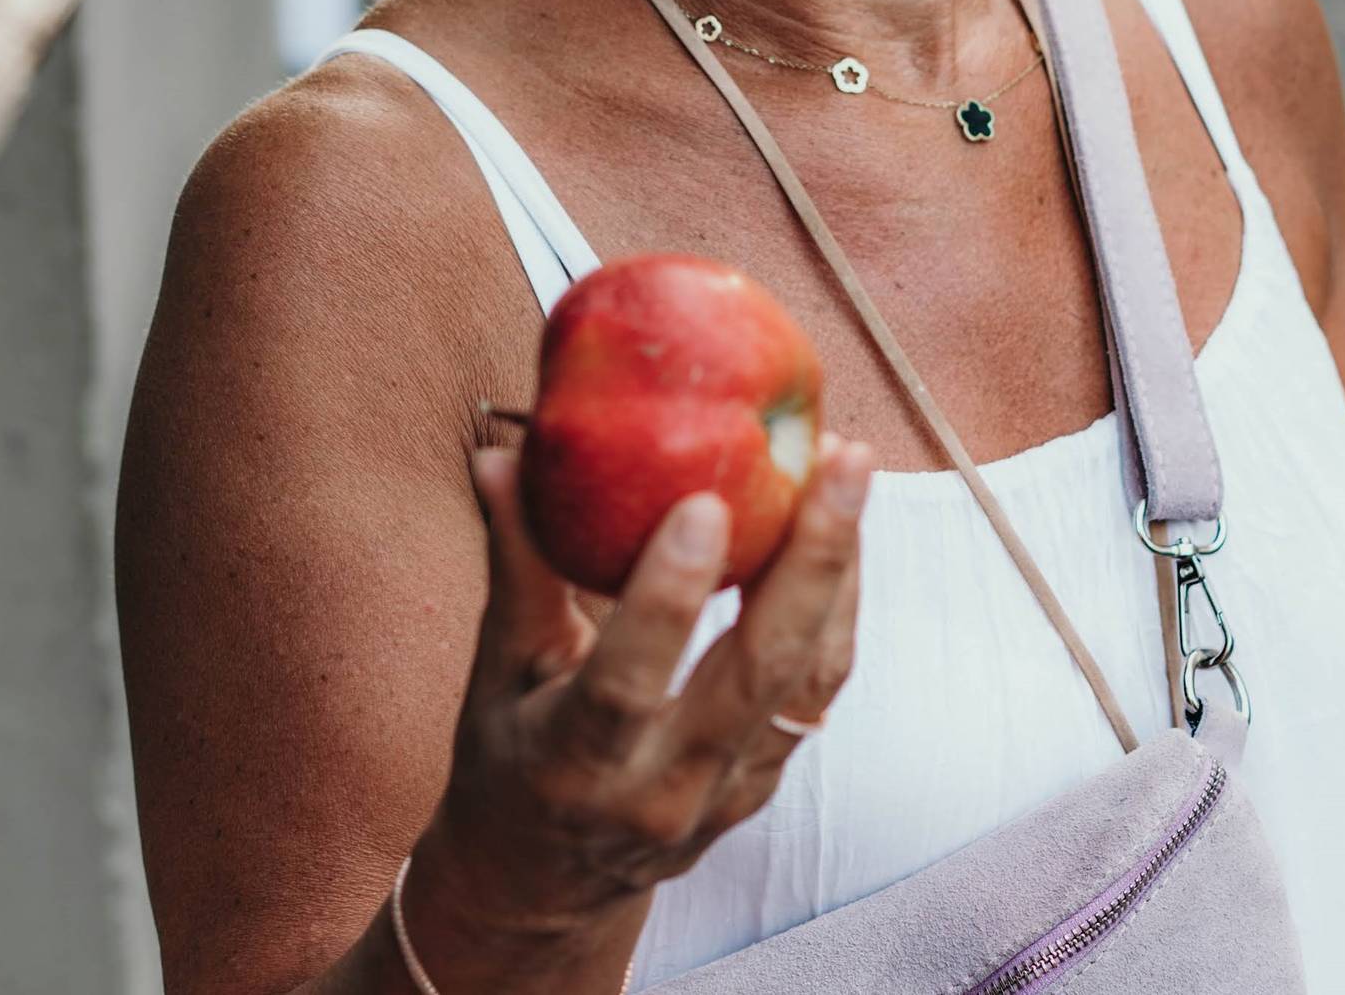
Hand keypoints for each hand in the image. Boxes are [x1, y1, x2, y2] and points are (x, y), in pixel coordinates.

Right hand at [400, 433, 870, 988]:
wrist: (541, 889)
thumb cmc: (509, 762)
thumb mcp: (495, 674)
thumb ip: (515, 565)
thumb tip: (502, 456)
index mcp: (573, 765)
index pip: (627, 685)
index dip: (667, 598)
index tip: (704, 503)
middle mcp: (662, 791)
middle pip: (757, 674)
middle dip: (809, 560)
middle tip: (839, 456)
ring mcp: (724, 796)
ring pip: (805, 680)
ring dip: (840, 570)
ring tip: (849, 468)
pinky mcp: (762, 785)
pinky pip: (816, 692)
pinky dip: (837, 607)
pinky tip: (844, 531)